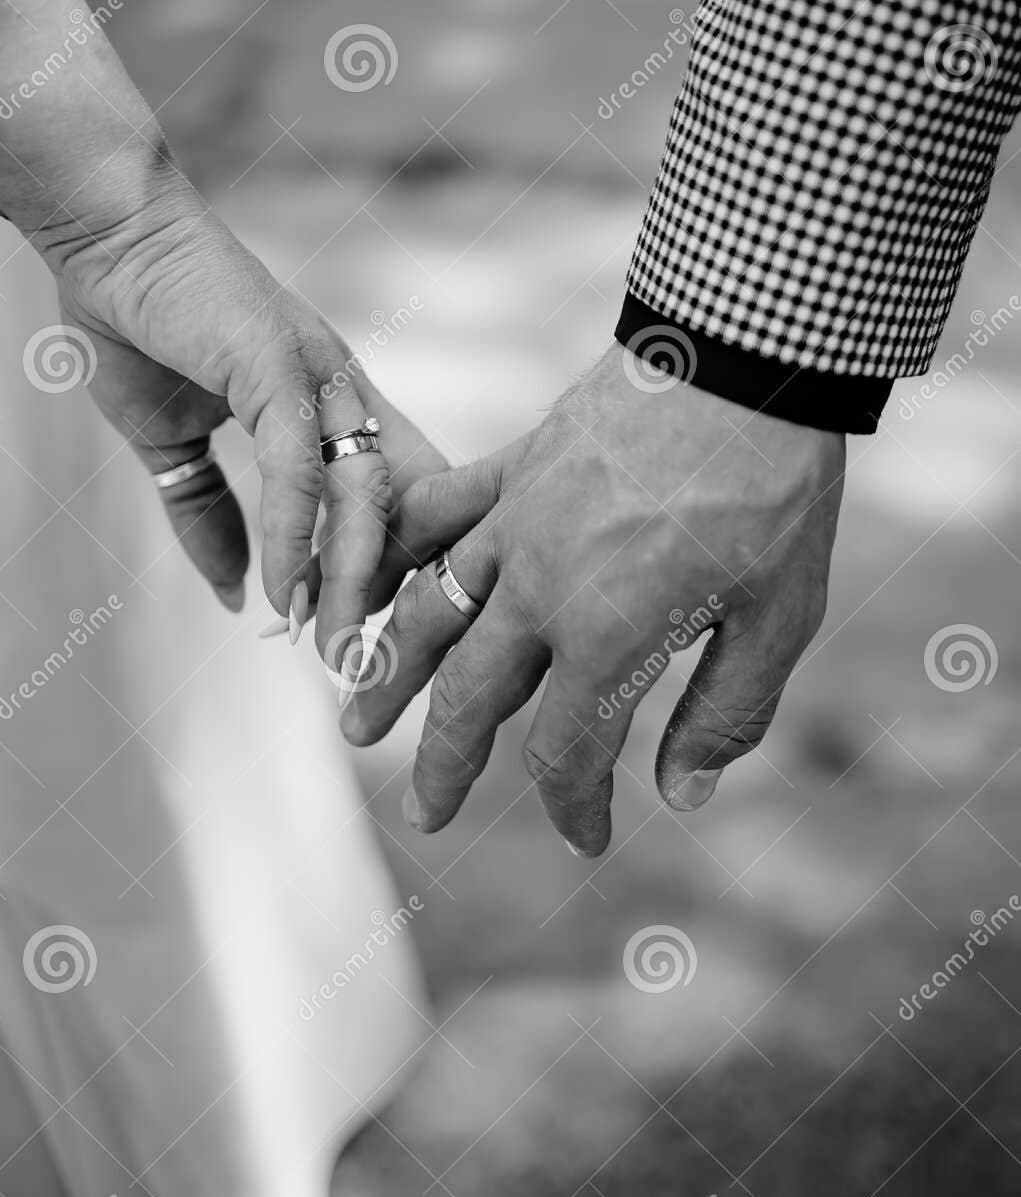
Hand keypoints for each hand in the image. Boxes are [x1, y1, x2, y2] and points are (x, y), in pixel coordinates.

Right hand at [53, 193, 444, 651]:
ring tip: (333, 648)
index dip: (388, 565)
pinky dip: (295, 535)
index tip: (367, 634)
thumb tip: (238, 593)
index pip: (389, 496)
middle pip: (394, 505)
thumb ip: (207, 513)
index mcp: (329, 405)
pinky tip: (286, 590)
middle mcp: (343, 391)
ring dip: (347, 580)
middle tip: (365, 666)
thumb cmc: (140, 323)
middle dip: (385, 592)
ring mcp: (319, 374)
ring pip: (360, 494)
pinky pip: (297, 469)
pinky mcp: (279, 364)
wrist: (104, 235)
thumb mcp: (171, 442)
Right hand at [341, 344, 843, 854]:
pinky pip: (436, 512)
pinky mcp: (513, 463)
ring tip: (355, 715)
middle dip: (443, 764)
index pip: (566, 752)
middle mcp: (540, 588)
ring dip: (388, 674)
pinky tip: (372, 577)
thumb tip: (679, 796)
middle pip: (468, 697)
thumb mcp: (779, 618)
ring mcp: (514, 522)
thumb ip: (725, 713)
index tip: (588, 837)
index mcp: (607, 635)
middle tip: (423, 812)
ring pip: (427, 613)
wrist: (745, 359)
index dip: (573, 807)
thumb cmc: (774, 494)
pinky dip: (398, 549)